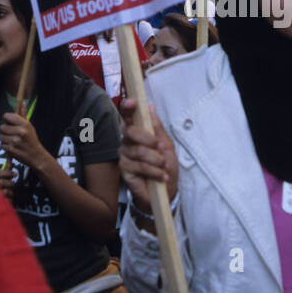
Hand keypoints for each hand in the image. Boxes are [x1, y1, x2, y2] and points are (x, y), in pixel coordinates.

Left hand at [0, 112, 50, 169]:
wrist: (36, 156)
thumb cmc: (32, 140)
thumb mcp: (30, 127)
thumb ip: (23, 115)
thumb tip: (22, 103)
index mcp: (25, 124)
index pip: (7, 116)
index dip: (7, 119)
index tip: (10, 122)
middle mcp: (21, 132)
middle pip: (2, 127)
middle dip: (6, 131)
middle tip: (12, 134)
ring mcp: (15, 141)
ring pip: (1, 136)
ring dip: (5, 139)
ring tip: (13, 141)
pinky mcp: (11, 149)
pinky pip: (2, 145)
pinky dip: (6, 146)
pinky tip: (13, 147)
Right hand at [0, 166, 16, 200]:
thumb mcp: (0, 177)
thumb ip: (6, 168)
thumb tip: (10, 156)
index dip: (7, 173)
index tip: (15, 175)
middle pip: (2, 182)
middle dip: (10, 184)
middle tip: (11, 185)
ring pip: (5, 192)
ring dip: (10, 193)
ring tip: (9, 194)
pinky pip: (7, 201)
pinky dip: (10, 200)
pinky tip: (8, 199)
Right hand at [118, 97, 178, 212]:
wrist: (167, 190)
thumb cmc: (165, 166)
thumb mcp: (166, 144)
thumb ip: (157, 127)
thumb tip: (150, 106)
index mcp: (137, 132)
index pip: (127, 117)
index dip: (127, 108)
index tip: (132, 102)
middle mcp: (127, 142)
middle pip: (130, 132)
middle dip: (148, 138)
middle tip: (159, 147)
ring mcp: (124, 156)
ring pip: (138, 151)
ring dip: (155, 159)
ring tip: (163, 166)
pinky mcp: (125, 171)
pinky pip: (139, 166)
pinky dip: (155, 171)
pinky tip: (161, 176)